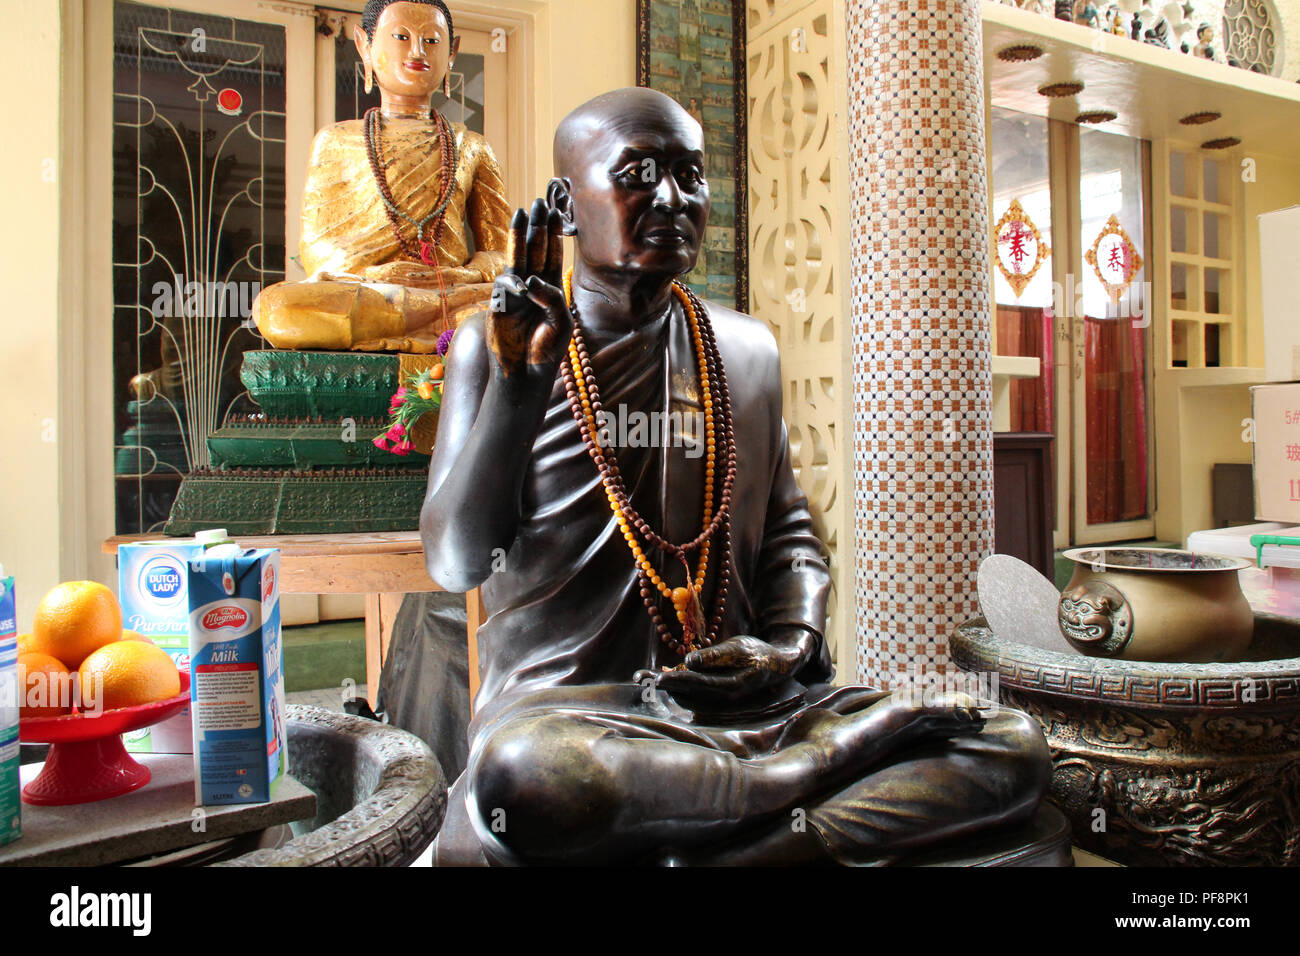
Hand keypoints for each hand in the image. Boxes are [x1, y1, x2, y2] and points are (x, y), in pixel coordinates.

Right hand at [485, 199, 570, 380]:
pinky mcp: (499, 304)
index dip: (552, 234)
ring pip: (516, 258)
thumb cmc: (546, 349)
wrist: (526, 373)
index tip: (555, 212)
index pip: (551, 255)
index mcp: (550, 288)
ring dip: (518, 237)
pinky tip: (523, 287)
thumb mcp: (560, 321)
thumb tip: (530, 279)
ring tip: (521, 213)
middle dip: (536, 227)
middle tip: (538, 202)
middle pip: (533, 250)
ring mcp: (514, 293)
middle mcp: (532, 286)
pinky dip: (513, 283)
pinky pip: (504, 285)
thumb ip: (551, 298)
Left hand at [637, 632, 814, 702]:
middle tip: (640, 678)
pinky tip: (663, 677)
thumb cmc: (756, 653)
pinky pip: (691, 695)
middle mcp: (721, 698)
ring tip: (644, 677)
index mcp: (729, 686)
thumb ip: (714, 656)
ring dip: (665, 687)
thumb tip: (688, 661)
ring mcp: (718, 700)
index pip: (697, 684)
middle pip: (686, 693)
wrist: (774, 666)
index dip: (676, 681)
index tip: (657, 677)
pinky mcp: (714, 696)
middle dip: (663, 685)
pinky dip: (675, 687)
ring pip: (686, 696)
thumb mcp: (737, 647)